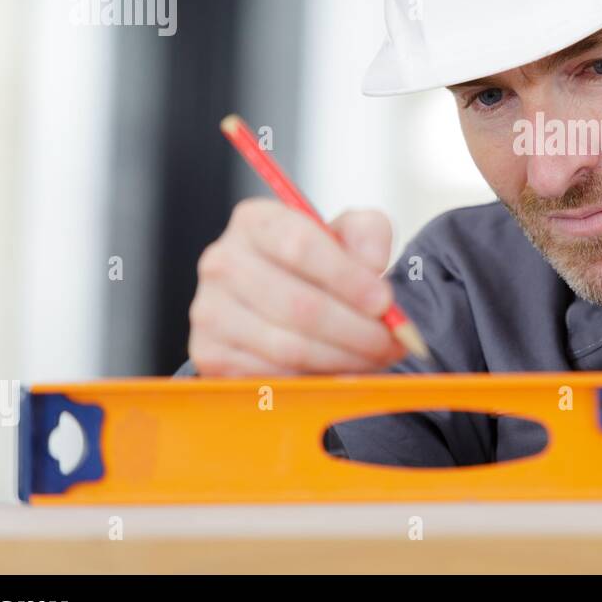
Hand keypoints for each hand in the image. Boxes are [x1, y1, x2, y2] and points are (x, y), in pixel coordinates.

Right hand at [187, 200, 406, 375]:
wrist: (278, 301)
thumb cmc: (319, 264)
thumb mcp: (348, 234)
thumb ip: (368, 234)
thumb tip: (373, 267)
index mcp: (255, 221)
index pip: (300, 246)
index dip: (347, 278)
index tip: (384, 302)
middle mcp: (222, 262)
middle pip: (298, 305)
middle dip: (356, 331)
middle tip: (392, 342)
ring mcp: (209, 311)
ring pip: (288, 348)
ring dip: (344, 359)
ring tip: (376, 357)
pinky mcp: (210, 355)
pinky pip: (273, 377)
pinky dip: (316, 380)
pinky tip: (343, 371)